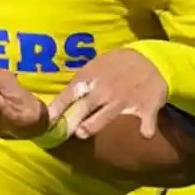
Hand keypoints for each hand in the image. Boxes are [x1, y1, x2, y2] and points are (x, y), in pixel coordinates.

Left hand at [50, 49, 168, 140]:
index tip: (45, 124)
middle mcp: (105, 91)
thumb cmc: (115, 67)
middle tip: (60, 131)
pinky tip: (145, 135)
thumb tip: (55, 107)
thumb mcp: (93, 68)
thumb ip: (77, 86)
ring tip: (84, 132)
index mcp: (90, 80)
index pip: (67, 97)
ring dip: (94, 124)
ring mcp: (125, 99)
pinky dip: (147, 127)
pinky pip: (147, 119)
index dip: (55, 111)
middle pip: (84, 108)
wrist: (148, 59)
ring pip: (107, 115)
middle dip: (71, 120)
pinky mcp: (147, 106)